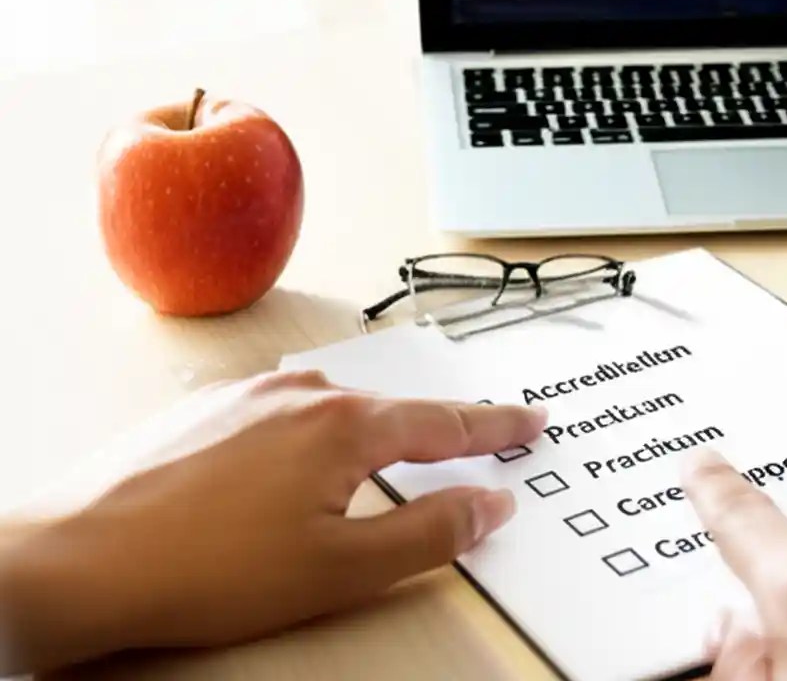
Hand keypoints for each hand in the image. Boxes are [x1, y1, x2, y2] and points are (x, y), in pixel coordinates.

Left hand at [0, 370, 545, 673]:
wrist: (76, 561)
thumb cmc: (203, 570)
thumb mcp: (342, 570)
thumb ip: (431, 535)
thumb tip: (490, 507)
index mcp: (342, 426)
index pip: (444, 423)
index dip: (495, 427)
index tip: (530, 422)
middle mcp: (297, 395)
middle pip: (389, 412)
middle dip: (432, 434)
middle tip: (469, 446)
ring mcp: (245, 397)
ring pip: (333, 409)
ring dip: (367, 437)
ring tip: (381, 465)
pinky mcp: (204, 411)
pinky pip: (282, 412)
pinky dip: (311, 435)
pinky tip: (294, 464)